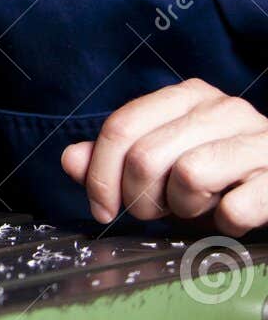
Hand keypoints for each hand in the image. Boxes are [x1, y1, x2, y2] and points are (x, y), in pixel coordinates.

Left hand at [60, 79, 267, 234]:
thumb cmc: (218, 173)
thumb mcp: (162, 162)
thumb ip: (112, 158)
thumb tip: (72, 160)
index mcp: (185, 96)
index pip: (120, 128)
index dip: (100, 176)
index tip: (101, 208)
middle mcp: (222, 108)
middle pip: (145, 157)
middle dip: (140, 198)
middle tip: (157, 209)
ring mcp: (257, 139)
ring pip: (188, 176)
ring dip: (185, 207)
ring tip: (200, 204)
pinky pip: (234, 209)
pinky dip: (225, 223)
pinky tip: (232, 212)